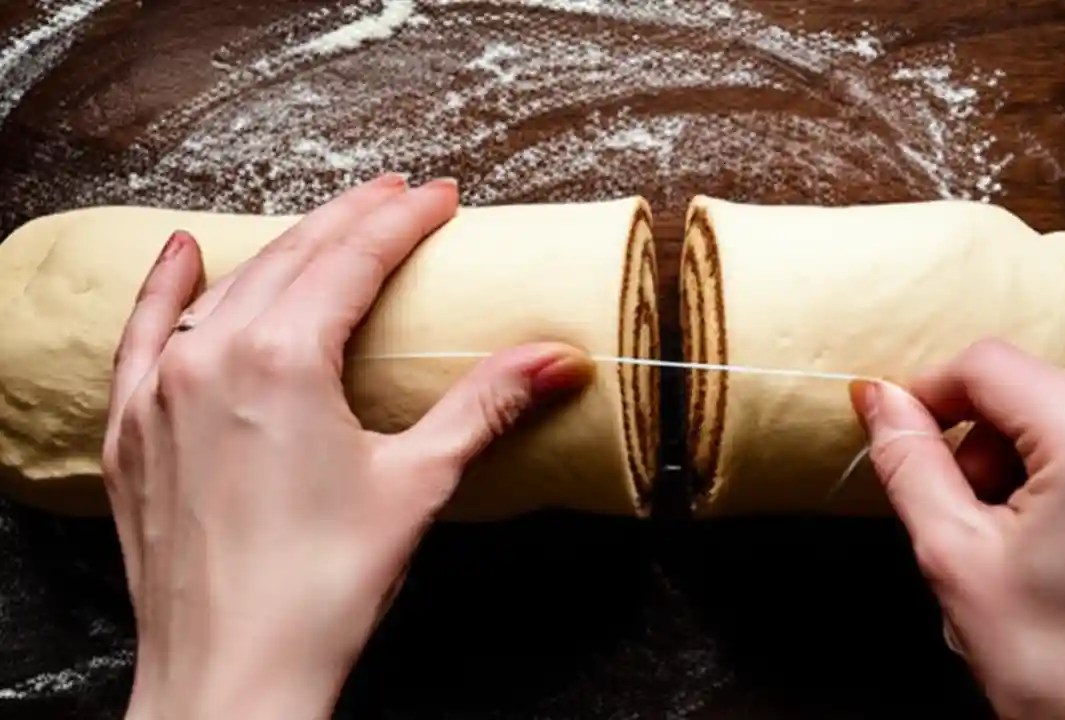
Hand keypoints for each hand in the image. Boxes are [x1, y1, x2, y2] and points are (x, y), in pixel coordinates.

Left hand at [104, 175, 593, 719]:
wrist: (233, 674)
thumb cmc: (324, 586)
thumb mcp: (418, 483)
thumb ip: (484, 406)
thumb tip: (557, 359)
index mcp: (283, 360)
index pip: (354, 260)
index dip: (403, 221)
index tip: (439, 198)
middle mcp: (213, 357)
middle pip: (295, 257)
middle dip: (352, 219)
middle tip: (398, 195)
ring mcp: (163, 390)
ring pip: (230, 287)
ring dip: (286, 248)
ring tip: (329, 222)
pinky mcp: (134, 430)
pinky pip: (144, 334)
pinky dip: (167, 288)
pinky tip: (184, 252)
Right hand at [850, 340, 1064, 719]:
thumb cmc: (1049, 665)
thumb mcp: (951, 554)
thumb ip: (909, 460)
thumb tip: (879, 398)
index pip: (992, 365)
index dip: (931, 391)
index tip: (903, 432)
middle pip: (1030, 382)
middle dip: (977, 432)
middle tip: (958, 503)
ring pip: (1063, 406)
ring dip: (1016, 449)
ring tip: (1005, 526)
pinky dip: (1058, 463)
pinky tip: (1045, 527)